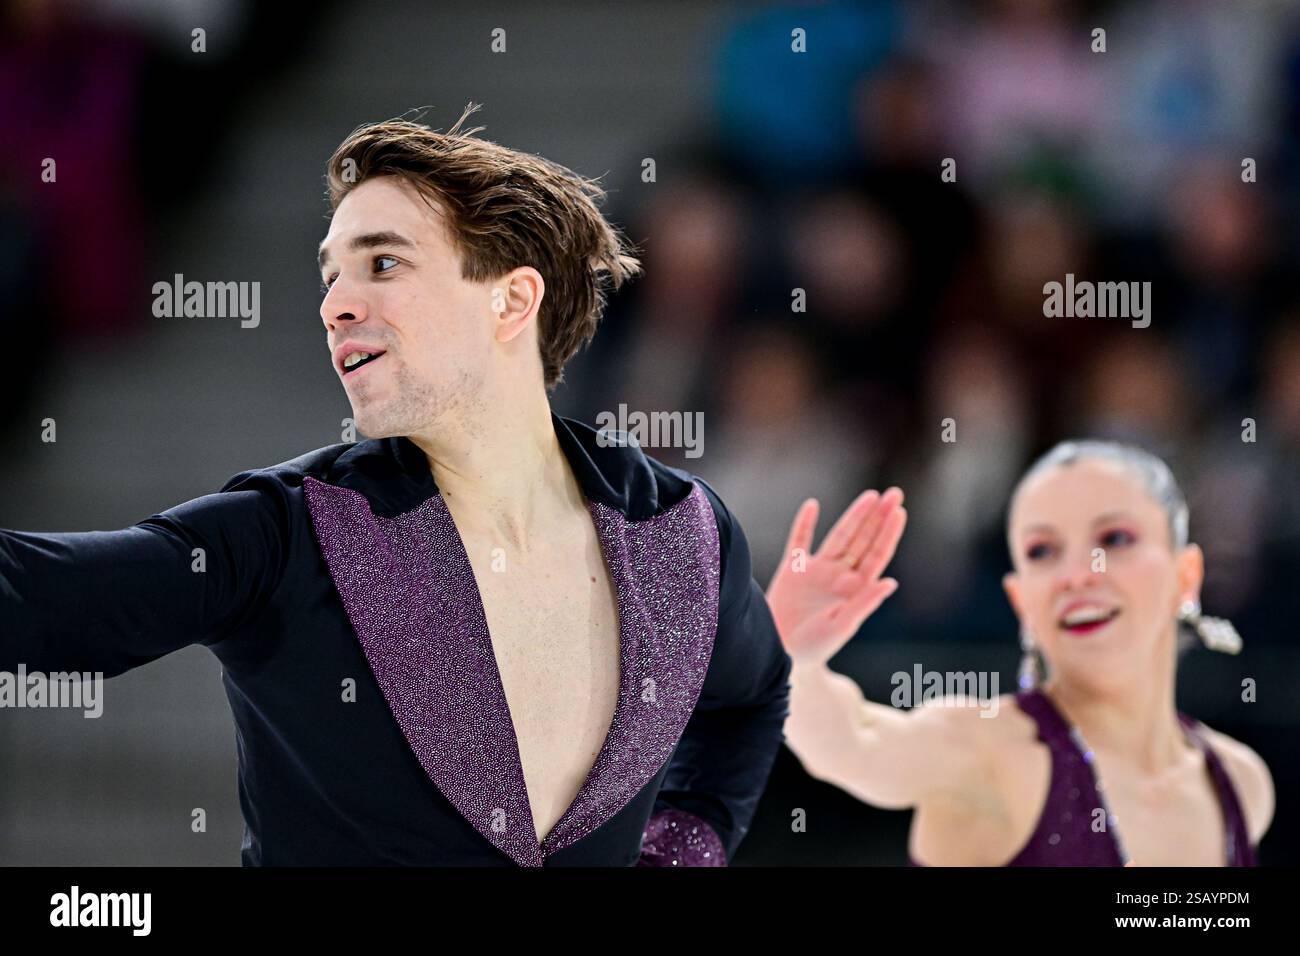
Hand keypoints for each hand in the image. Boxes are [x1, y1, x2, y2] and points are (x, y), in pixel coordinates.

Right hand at [766, 488, 906, 665]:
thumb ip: (863, 604)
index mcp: (855, 589)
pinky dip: (805, 523)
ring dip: (854, 516)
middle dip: (878, 517)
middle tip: (894, 493)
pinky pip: (799, 540)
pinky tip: (812, 505)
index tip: (899, 512)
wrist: (779, 652)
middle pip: (863, 540)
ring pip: (839, 536)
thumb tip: (890, 582)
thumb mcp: (841, 626)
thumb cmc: (814, 647)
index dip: (888, 533)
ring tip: (870, 496)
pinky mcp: (793, 570)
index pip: (877, 555)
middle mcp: (839, 576)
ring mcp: (817, 570)